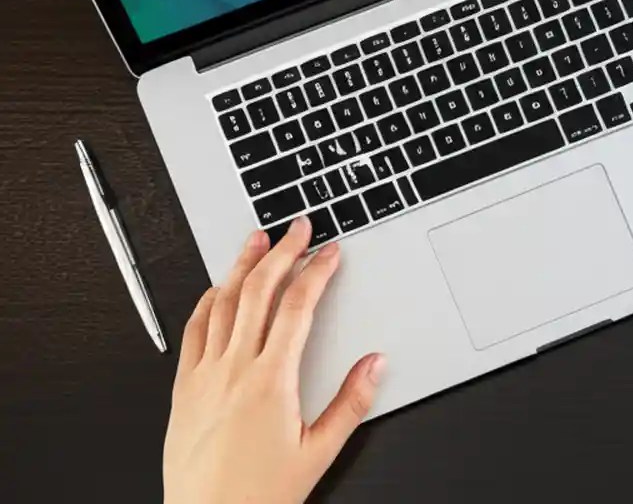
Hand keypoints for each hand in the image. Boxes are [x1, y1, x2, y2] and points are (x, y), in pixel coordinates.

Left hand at [163, 217, 384, 503]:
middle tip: (297, 228)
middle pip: (260, 292)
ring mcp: (205, 375)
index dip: (316, 271)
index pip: (298, 307)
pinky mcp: (184, 388)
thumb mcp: (320, 452)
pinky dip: (207, 302)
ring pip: (223, 303)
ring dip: (243, 265)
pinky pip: (194, 331)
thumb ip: (352, 403)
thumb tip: (375, 364)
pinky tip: (218, 290)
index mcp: (272, 381)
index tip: (330, 251)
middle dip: (282, 252)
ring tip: (256, 240)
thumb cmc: (258, 495)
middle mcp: (235, 369)